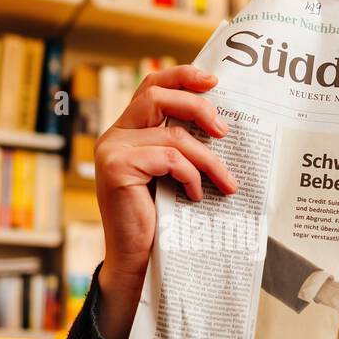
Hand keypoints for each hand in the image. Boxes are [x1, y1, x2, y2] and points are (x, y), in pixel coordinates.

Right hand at [94, 65, 237, 338]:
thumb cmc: (160, 221)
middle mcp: (114, 136)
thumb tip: (222, 123)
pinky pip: (170, 158)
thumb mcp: (172, 176)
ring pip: (174, 135)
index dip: (182, 76)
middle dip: (198, 106)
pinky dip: (191, 176)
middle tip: (225, 130)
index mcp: (126, 132)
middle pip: (158, 95)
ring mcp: (112, 150)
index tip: (214, 81)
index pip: (151, 86)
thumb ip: (181, 147)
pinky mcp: (117, 168)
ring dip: (208, 159)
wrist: (137, 262)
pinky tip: (196, 196)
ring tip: (226, 182)